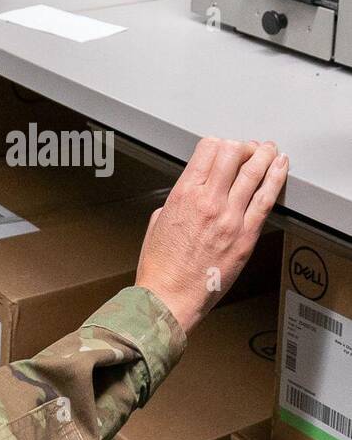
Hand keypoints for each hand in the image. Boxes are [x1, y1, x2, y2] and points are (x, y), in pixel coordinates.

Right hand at [135, 138, 287, 334]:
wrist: (169, 295)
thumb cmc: (161, 265)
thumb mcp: (158, 220)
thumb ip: (178, 201)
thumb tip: (190, 195)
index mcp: (183, 194)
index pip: (207, 150)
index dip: (218, 143)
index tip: (224, 147)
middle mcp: (207, 201)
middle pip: (232, 154)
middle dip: (242, 147)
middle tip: (249, 148)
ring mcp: (229, 217)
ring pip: (252, 173)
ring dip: (263, 156)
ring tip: (270, 150)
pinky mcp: (246, 236)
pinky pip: (265, 200)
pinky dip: (275, 179)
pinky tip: (280, 169)